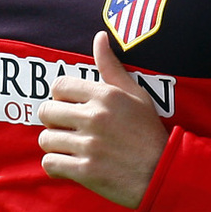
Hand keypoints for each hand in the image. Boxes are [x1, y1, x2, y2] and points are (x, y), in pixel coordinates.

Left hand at [37, 31, 167, 208]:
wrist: (164, 174)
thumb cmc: (149, 133)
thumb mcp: (136, 94)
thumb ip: (111, 66)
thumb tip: (99, 37)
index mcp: (105, 95)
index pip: (58, 86)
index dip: (60, 97)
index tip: (70, 107)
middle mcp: (95, 117)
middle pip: (46, 111)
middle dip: (53, 120)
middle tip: (67, 128)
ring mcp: (90, 145)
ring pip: (46, 139)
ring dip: (54, 144)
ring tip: (68, 147)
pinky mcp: (86, 171)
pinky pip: (50, 163)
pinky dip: (54, 166)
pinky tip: (68, 165)